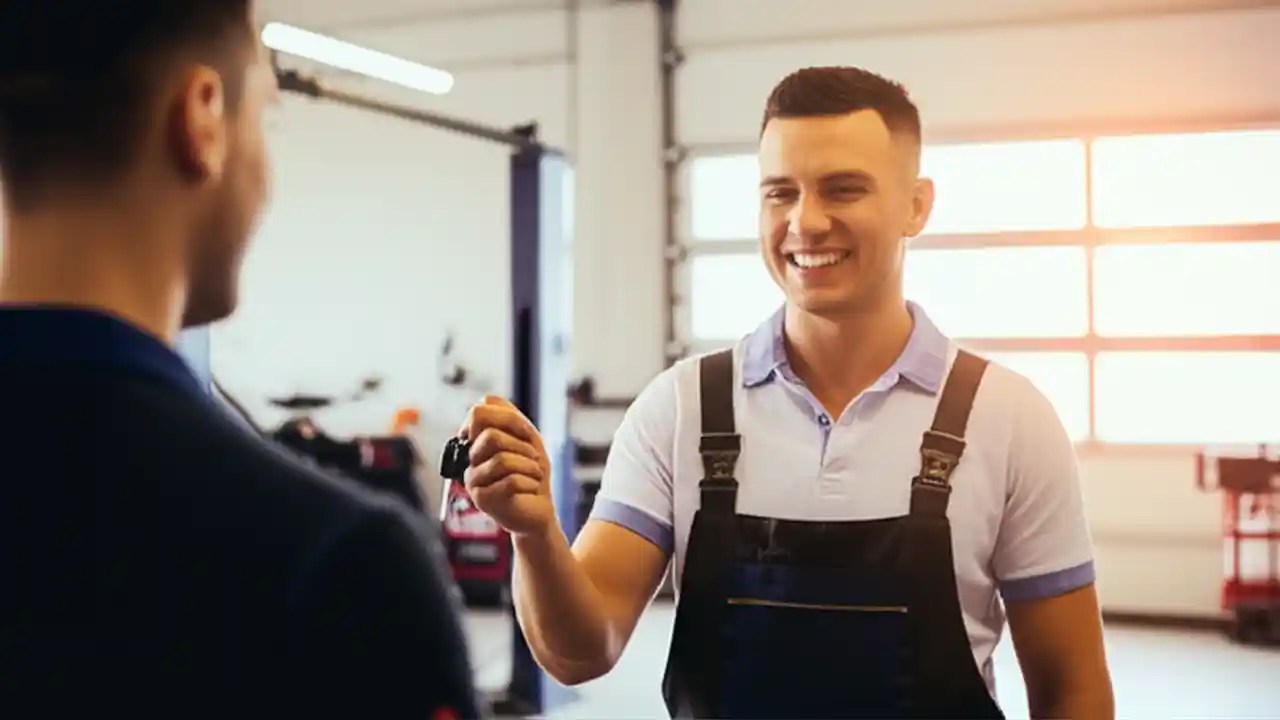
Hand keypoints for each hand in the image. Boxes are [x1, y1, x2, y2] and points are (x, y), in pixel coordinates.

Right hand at [457, 395, 557, 537]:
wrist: (538, 511)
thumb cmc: (532, 474)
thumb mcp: (527, 439)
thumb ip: (508, 416)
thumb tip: (484, 398)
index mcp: (476, 442)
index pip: (477, 414)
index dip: (508, 419)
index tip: (526, 433)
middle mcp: (469, 460)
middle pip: (491, 437)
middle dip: (522, 447)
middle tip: (532, 461)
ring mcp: (473, 481)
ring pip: (502, 460)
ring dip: (529, 467)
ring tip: (533, 476)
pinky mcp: (482, 500)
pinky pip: (509, 481)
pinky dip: (529, 483)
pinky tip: (530, 489)